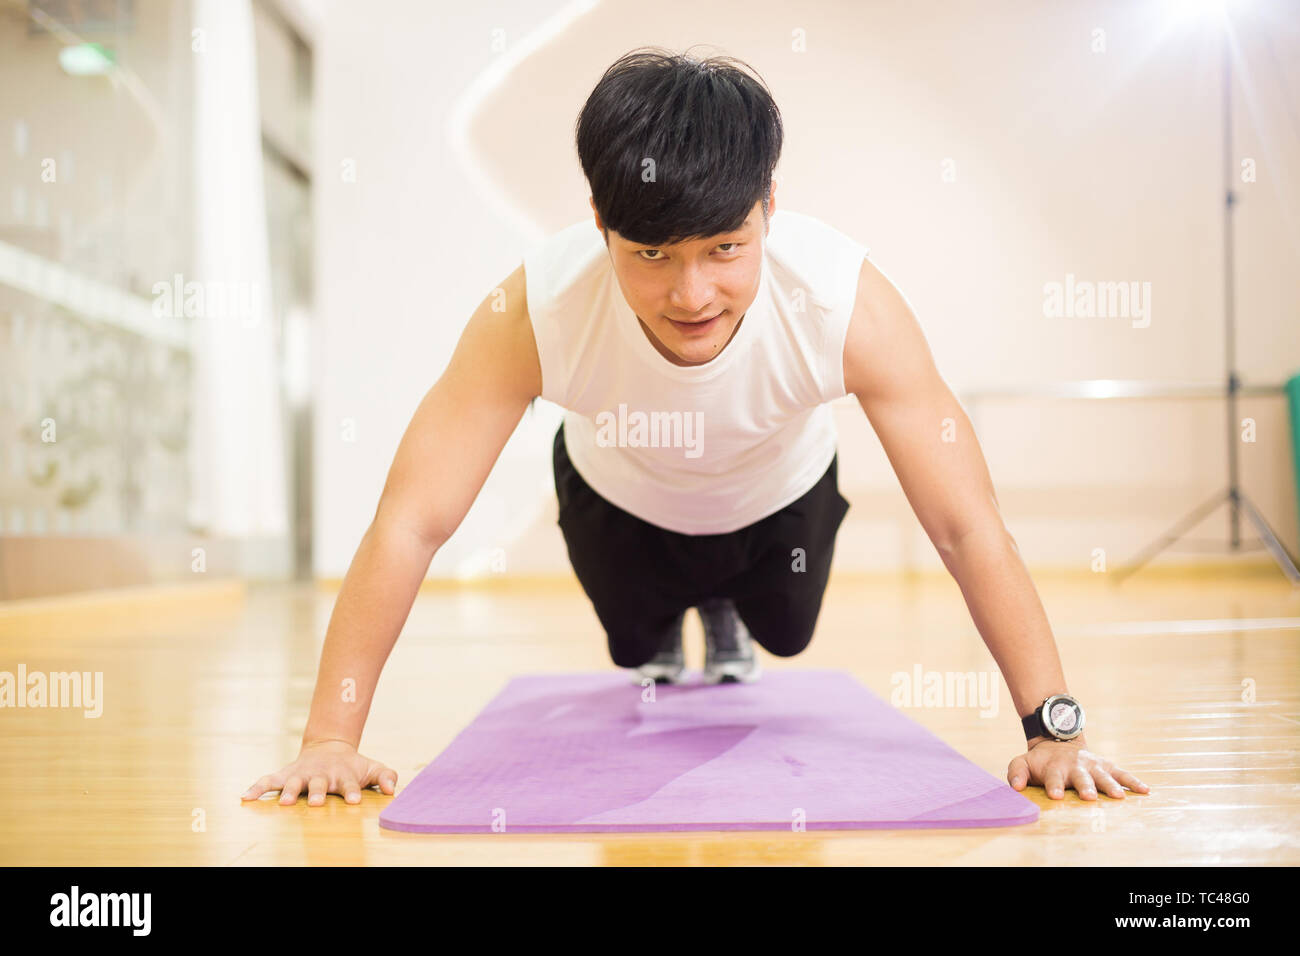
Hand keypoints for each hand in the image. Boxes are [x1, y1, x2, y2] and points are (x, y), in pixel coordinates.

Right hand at [242, 739, 397, 805]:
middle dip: (317, 793)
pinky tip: (245, 797)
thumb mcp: (372, 768)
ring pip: (293, 782)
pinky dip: (257, 787)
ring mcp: (302, 774)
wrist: (330, 748)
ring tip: (283, 803)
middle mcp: (321, 775)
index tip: (353, 801)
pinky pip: (268, 780)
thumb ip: (385, 777)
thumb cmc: (353, 765)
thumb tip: (392, 789)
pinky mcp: (286, 774)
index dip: (351, 792)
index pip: (349, 785)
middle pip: (319, 784)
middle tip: (316, 802)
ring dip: (288, 792)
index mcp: (342, 775)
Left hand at [1008, 739, 1149, 800]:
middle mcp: (1076, 766)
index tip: (1056, 796)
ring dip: (1110, 786)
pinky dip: (1133, 781)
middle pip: (1081, 777)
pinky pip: (1122, 773)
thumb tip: (1015, 787)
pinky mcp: (1106, 766)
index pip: (1053, 778)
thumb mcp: (1022, 762)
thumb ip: (1016, 772)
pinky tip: (1145, 791)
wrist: (1057, 741)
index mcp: (1054, 767)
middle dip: (1085, 787)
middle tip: (1089, 797)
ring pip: (1103, 776)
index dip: (1054, 786)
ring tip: (1119, 797)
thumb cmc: (1040, 761)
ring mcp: (1093, 765)